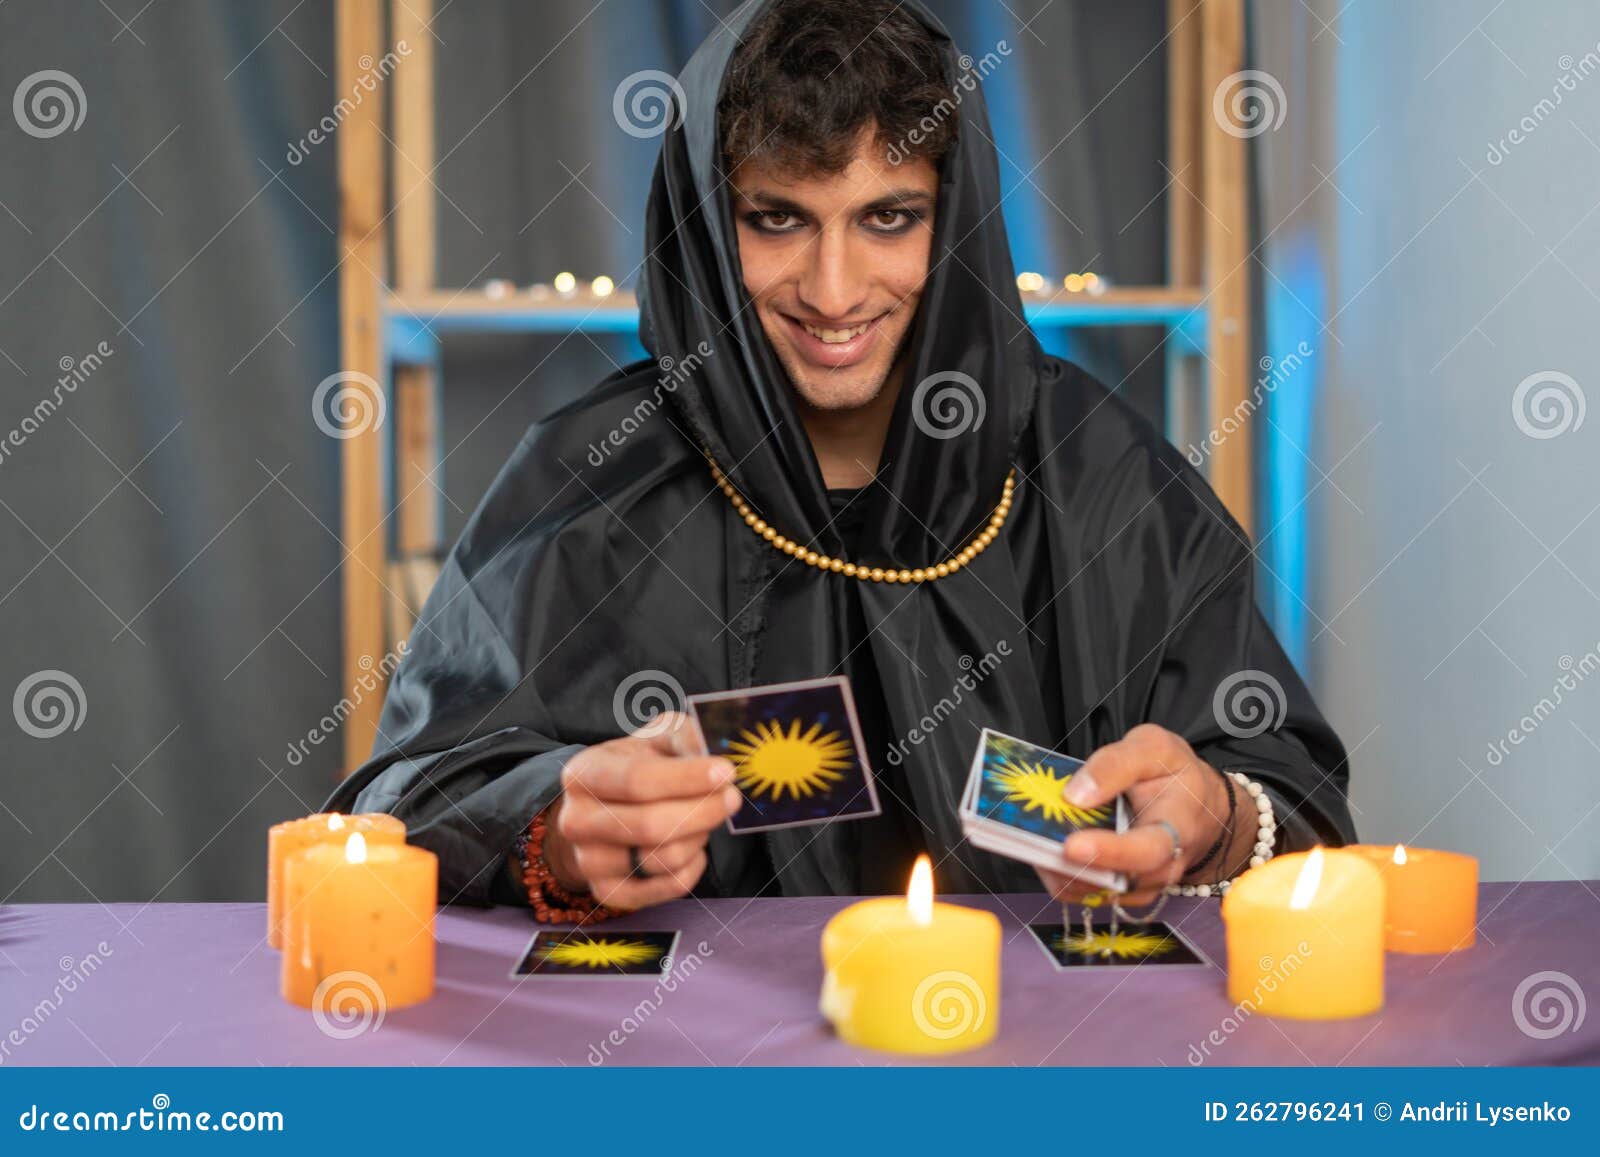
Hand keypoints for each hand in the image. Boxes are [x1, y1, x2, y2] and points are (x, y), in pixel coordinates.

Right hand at [544, 712, 741, 910]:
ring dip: (698, 836)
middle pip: (650, 825)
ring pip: (662, 859)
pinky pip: (667, 887)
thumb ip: (685, 737)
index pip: (636, 780)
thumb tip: (713, 755)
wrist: (603, 808)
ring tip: (704, 817)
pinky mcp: (609, 892)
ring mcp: (589, 861)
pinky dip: (693, 867)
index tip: (726, 772)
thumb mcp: (657, 737)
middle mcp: (576, 821)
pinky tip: (696, 846)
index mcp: (583, 773)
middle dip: (703, 811)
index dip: (686, 778)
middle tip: (732, 797)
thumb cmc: (638, 765)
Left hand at [1035, 724, 1235, 906]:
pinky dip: (1054, 870)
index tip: (1072, 845)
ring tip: (1027, 836)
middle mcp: (1159, 869)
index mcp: (1176, 831)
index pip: (1146, 852)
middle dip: (1069, 866)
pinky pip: (1078, 889)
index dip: (1109, 852)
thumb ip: (1116, 764)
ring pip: (1088, 891)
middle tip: (1032, 843)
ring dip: (1055, 868)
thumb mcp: (1155, 748)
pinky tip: (1038, 842)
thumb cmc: (1175, 775)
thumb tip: (1075, 794)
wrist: (1196, 806)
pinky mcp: (1115, 890)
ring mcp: (1137, 885)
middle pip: (1111, 882)